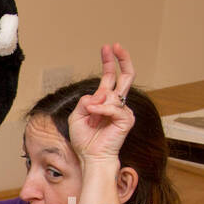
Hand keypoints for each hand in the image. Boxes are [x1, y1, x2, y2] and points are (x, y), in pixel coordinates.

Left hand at [67, 44, 135, 164]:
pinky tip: (94, 116)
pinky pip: (114, 107)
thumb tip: (96, 94)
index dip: (109, 62)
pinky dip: (101, 110)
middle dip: (121, 59)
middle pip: (126, 76)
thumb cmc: (84, 140)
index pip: (110, 77)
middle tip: (115, 46)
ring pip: (112, 94)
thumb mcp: (77, 117)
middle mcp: (116, 103)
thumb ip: (84, 102)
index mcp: (104, 101)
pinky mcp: (127, 119)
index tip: (107, 47)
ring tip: (91, 116)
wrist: (91, 157)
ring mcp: (123, 110)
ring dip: (97, 104)